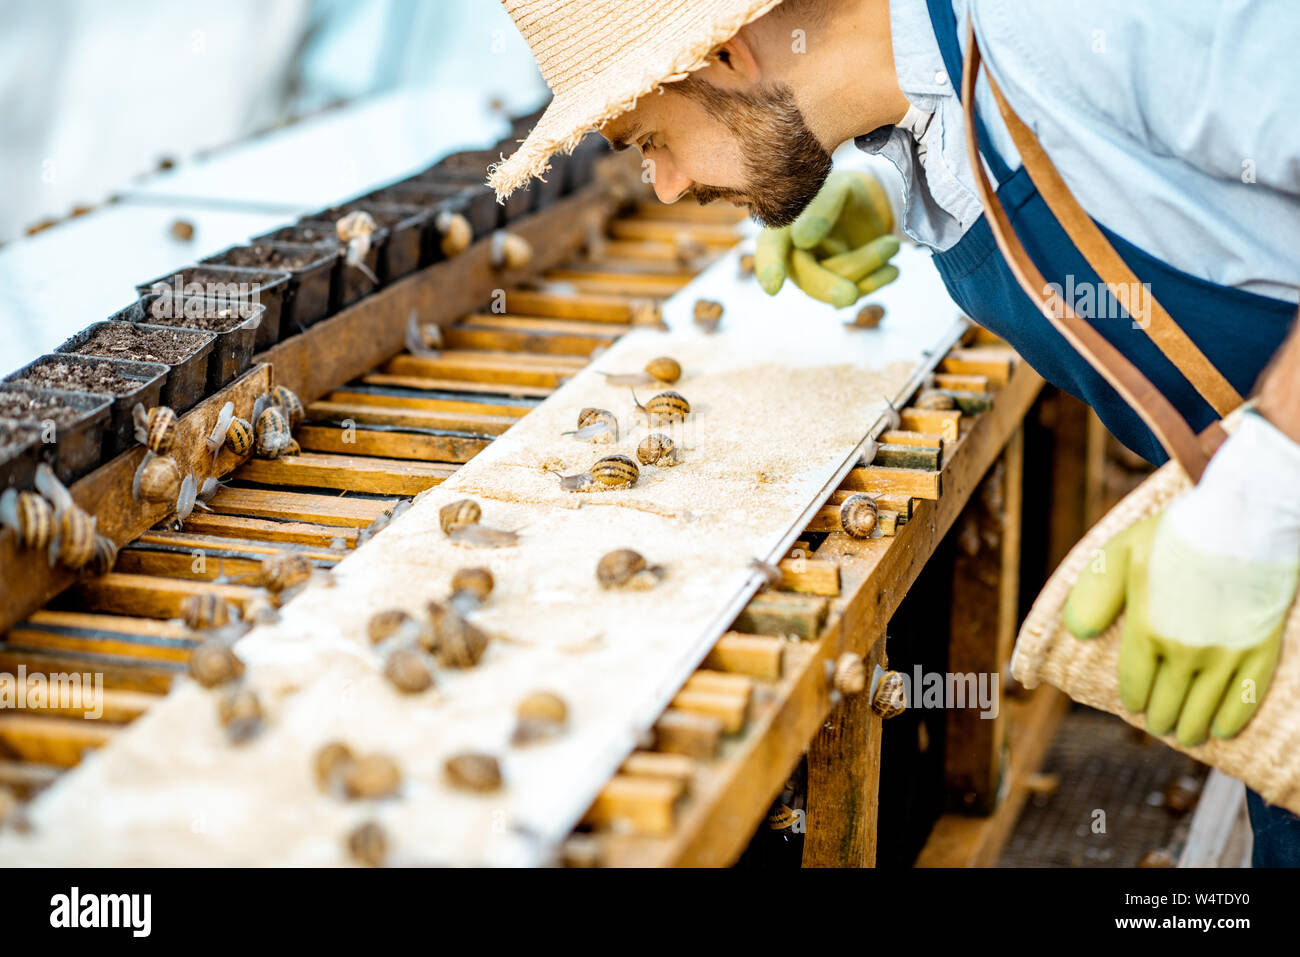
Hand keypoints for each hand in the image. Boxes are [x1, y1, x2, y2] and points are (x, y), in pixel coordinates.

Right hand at [754, 169, 899, 307]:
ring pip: (839, 283)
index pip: (769, 249)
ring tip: (892, 245)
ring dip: (869, 264)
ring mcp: (816, 276)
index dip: (769, 267)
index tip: (774, 288)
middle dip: (830, 287)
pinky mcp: (840, 287)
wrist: (868, 206)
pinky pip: (858, 291)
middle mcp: (793, 258)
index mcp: (781, 230)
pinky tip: (892, 269)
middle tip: (850, 298)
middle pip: (807, 278)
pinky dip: (879, 280)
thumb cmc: (842, 192)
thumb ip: (820, 209)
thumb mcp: (835, 189)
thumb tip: (802, 240)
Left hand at [1064, 413, 1299, 745]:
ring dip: (1192, 728)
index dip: (1134, 699)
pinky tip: (1221, 731)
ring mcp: (1225, 653)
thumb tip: (1077, 632)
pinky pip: (1245, 697)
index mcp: (1147, 628)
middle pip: (1168, 702)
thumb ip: (1095, 594)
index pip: (1135, 682)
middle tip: (1159, 725)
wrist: (1243, 522)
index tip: (1134, 706)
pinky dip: (1231, 719)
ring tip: (1186, 735)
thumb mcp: (1120, 553)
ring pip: (1204, 708)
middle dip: (1161, 718)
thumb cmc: (1176, 533)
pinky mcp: (1259, 648)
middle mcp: (1184, 650)